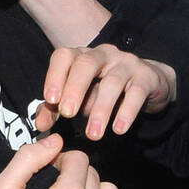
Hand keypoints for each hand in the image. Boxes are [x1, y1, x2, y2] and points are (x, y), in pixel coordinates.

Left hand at [38, 44, 177, 138]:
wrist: (147, 85)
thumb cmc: (105, 91)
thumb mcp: (80, 98)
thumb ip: (57, 109)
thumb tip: (41, 124)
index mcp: (82, 56)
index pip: (65, 56)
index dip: (55, 75)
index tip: (50, 100)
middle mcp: (104, 54)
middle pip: (86, 63)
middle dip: (75, 88)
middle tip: (67, 114)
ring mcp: (127, 63)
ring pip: (112, 82)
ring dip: (101, 109)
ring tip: (93, 134)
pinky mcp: (146, 77)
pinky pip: (136, 93)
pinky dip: (126, 112)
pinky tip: (118, 129)